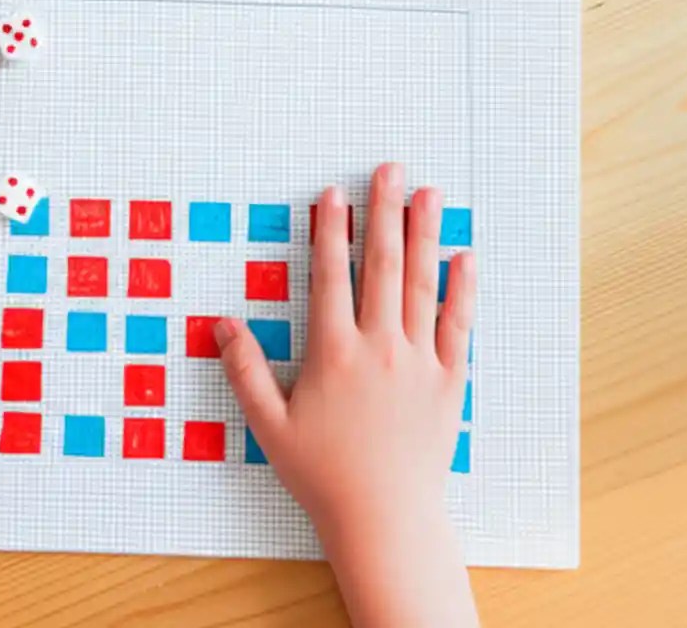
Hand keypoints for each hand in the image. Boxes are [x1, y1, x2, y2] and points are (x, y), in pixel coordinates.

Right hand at [216, 163, 475, 530]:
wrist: (385, 517)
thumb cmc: (322, 474)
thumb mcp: (269, 425)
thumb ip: (244, 370)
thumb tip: (222, 323)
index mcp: (334, 353)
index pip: (331, 276)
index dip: (331, 231)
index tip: (334, 194)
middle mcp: (379, 347)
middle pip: (383, 266)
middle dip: (385, 212)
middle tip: (390, 169)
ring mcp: (419, 361)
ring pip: (423, 285)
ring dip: (425, 235)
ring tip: (429, 194)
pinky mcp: (448, 381)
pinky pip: (458, 325)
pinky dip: (463, 289)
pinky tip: (464, 257)